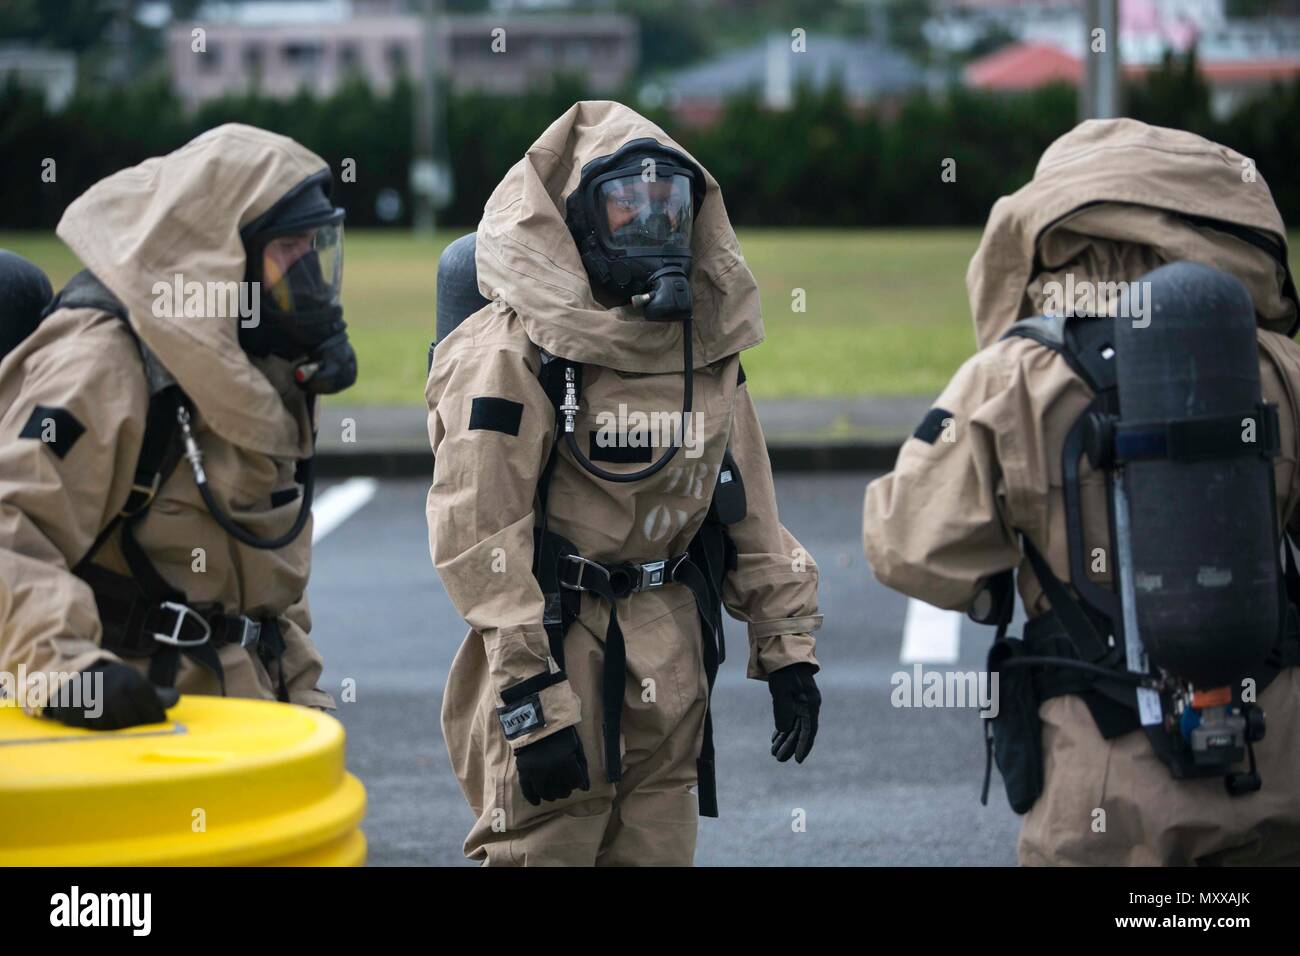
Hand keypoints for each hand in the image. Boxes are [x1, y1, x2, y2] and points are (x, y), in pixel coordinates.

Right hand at [44, 661, 179, 729]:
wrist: (72, 678)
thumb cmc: (111, 685)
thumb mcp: (133, 683)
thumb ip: (155, 694)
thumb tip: (174, 699)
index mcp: (127, 676)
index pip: (147, 697)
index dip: (155, 712)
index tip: (158, 721)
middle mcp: (109, 684)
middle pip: (129, 715)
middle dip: (137, 724)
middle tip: (139, 728)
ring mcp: (89, 696)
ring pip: (109, 723)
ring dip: (116, 728)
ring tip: (119, 726)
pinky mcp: (72, 708)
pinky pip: (88, 727)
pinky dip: (95, 728)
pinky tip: (99, 724)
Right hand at [515, 726, 590, 805]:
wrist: (538, 721)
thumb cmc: (562, 734)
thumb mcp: (577, 747)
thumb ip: (583, 767)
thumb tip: (586, 789)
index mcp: (566, 762)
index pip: (575, 782)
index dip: (577, 782)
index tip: (575, 780)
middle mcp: (551, 770)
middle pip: (561, 790)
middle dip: (565, 791)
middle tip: (565, 789)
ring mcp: (535, 772)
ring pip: (545, 793)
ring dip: (551, 796)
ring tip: (553, 794)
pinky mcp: (523, 771)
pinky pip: (527, 790)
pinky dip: (532, 798)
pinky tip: (537, 802)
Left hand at [768, 662, 820, 762]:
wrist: (783, 654)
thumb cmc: (784, 671)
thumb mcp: (781, 691)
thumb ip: (782, 711)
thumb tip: (783, 730)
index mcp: (811, 704)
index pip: (809, 730)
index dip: (803, 746)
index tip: (797, 760)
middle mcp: (808, 706)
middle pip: (800, 730)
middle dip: (789, 745)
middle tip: (778, 758)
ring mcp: (801, 703)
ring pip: (793, 726)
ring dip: (784, 739)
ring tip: (774, 752)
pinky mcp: (793, 700)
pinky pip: (789, 718)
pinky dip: (782, 729)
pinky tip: (775, 738)